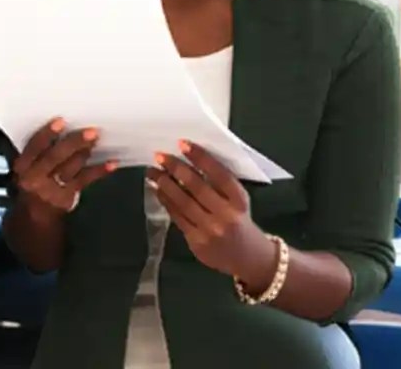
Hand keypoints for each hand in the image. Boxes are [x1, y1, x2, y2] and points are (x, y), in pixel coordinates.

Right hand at [12, 117, 117, 215]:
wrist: (35, 214)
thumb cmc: (34, 181)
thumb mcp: (26, 166)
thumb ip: (38, 149)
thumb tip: (63, 125)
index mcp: (23, 166)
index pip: (33, 147)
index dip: (46, 134)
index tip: (60, 121)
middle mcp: (36, 178)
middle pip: (55, 157)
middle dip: (73, 143)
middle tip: (90, 132)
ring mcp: (52, 189)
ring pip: (70, 167)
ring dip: (85, 152)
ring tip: (96, 139)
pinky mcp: (68, 196)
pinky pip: (85, 180)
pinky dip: (99, 171)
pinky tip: (111, 163)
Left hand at [147, 140, 277, 289]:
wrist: (247, 257)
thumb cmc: (239, 220)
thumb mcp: (238, 200)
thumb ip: (219, 183)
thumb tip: (189, 160)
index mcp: (239, 200)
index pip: (219, 174)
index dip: (200, 158)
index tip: (183, 144)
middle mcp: (226, 215)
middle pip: (197, 187)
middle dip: (176, 169)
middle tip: (159, 156)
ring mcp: (210, 230)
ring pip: (183, 202)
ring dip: (164, 184)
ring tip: (152, 172)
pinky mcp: (196, 242)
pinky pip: (177, 217)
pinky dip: (165, 201)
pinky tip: (158, 190)